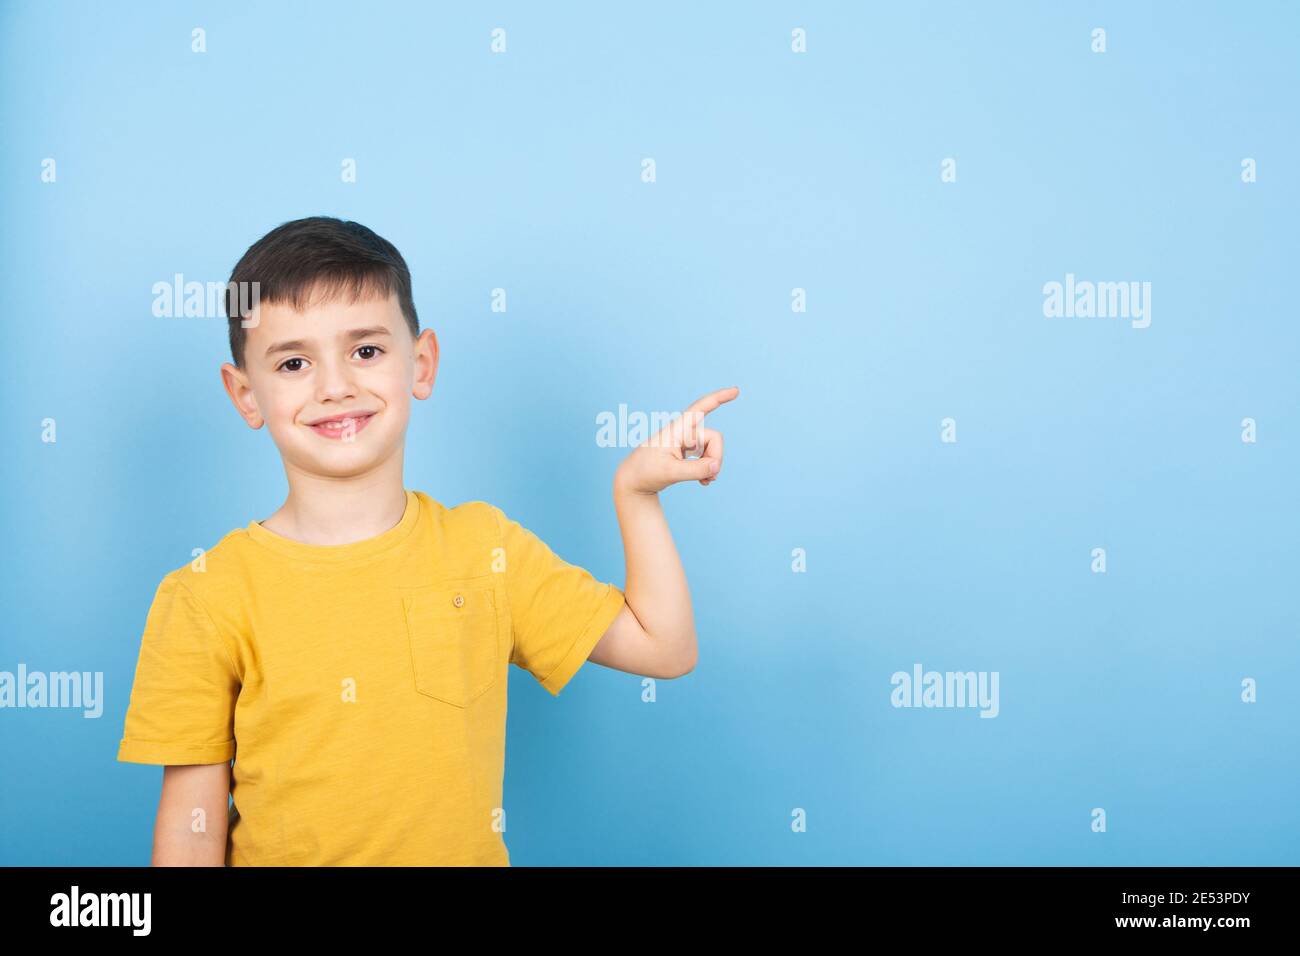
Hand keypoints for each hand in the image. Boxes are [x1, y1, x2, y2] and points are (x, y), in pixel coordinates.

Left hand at [613, 386, 738, 495]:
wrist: (632, 482)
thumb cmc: (646, 472)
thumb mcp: (670, 473)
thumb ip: (695, 470)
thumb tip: (717, 467)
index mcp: (677, 430)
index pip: (700, 408)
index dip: (719, 398)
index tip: (736, 390)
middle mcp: (683, 433)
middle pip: (714, 438)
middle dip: (716, 457)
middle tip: (709, 477)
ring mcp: (686, 443)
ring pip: (712, 449)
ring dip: (712, 466)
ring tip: (706, 482)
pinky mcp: (686, 453)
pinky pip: (706, 458)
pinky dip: (708, 470)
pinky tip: (704, 482)